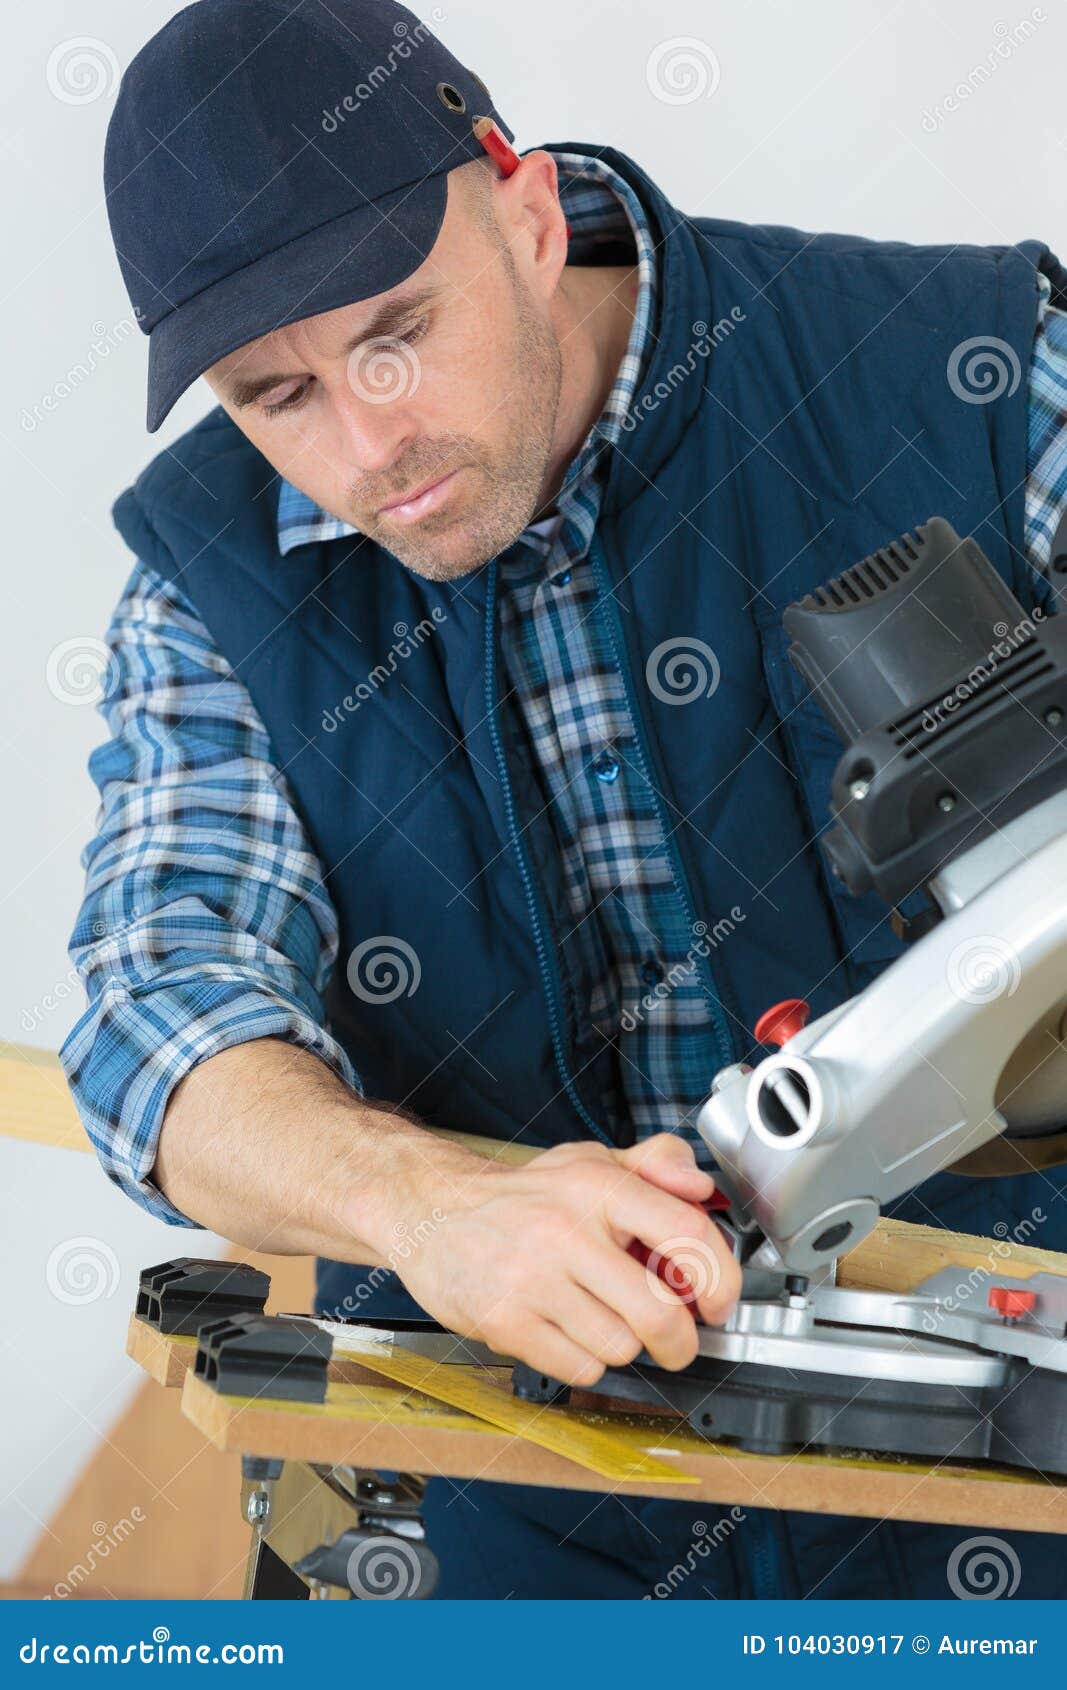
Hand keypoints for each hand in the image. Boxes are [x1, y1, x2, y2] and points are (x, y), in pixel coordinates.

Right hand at [391, 1134, 740, 1386]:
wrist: (429, 1207)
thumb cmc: (520, 1195)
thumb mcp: (589, 1160)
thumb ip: (653, 1164)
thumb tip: (701, 1187)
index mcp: (598, 1186)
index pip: (685, 1233)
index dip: (721, 1278)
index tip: (720, 1302)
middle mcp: (567, 1229)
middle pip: (659, 1312)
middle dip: (681, 1340)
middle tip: (677, 1339)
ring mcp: (533, 1279)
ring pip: (621, 1346)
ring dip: (624, 1345)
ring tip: (603, 1320)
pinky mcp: (505, 1320)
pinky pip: (578, 1366)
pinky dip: (585, 1361)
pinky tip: (568, 1333)